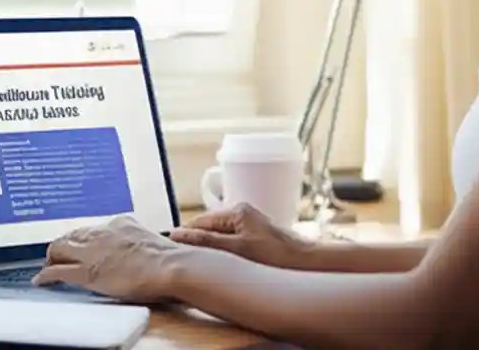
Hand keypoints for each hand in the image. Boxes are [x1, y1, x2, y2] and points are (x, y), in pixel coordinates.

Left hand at [33, 216, 182, 302]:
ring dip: (53, 257)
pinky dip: (46, 275)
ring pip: (61, 249)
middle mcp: (102, 232)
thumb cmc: (170, 259)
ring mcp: (92, 252)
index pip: (93, 229)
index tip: (84, 245)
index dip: (85, 239)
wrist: (169, 267)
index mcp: (120, 223)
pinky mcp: (86, 272)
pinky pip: (58, 271)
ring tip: (49, 265)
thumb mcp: (152, 241)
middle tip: (60, 256)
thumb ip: (140, 242)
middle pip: (73, 235)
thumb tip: (143, 251)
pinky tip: (41, 280)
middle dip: (65, 245)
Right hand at [169, 203, 314, 269]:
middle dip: (196, 244)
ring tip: (200, 267)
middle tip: (182, 263)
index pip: (199, 221)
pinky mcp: (255, 238)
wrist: (309, 263)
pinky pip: (230, 244)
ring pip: (219, 238)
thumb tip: (176, 234)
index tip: (169, 252)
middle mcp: (242, 213)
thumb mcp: (237, 249)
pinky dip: (222, 254)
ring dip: (209, 251)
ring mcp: (249, 225)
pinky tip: (220, 268)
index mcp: (237, 211)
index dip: (184, 236)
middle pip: (208, 229)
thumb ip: (206, 241)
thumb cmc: (276, 256)